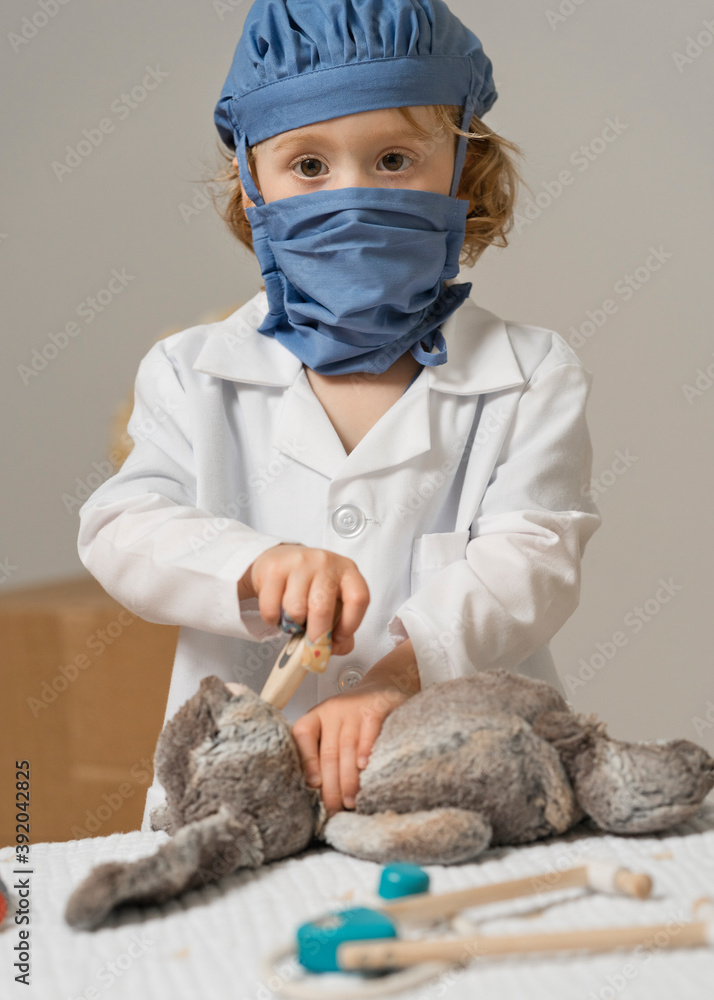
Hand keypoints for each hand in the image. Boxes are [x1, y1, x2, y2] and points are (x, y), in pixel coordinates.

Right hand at [237, 544, 368, 654]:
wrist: (281, 561)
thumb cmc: (311, 586)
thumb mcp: (334, 602)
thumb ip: (341, 629)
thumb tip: (332, 649)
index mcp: (347, 570)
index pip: (358, 599)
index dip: (350, 625)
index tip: (337, 639)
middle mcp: (325, 562)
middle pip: (322, 609)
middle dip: (316, 636)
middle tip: (311, 644)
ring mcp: (298, 562)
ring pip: (295, 611)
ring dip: (292, 625)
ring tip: (294, 619)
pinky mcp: (273, 568)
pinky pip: (271, 608)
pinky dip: (272, 619)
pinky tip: (278, 611)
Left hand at [291, 639, 420, 815]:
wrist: (385, 684)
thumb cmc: (355, 717)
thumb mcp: (334, 727)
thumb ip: (323, 751)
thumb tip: (318, 792)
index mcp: (317, 716)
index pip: (302, 735)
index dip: (306, 761)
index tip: (313, 786)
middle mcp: (333, 710)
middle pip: (328, 752)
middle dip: (331, 785)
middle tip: (336, 810)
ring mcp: (354, 709)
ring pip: (347, 747)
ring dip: (349, 778)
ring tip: (350, 801)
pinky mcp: (377, 708)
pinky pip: (369, 731)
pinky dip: (366, 749)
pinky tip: (365, 767)